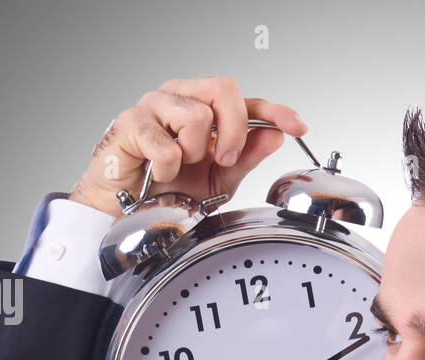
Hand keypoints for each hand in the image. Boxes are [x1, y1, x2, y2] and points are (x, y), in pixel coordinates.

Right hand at [68, 76, 307, 216]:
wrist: (128, 207)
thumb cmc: (168, 187)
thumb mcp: (219, 178)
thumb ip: (246, 156)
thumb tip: (276, 135)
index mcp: (205, 106)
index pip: (246, 99)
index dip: (275, 110)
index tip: (296, 126)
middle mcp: (181, 96)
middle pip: (224, 88)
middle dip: (233, 130)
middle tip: (222, 158)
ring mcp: (154, 105)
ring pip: (196, 113)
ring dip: (194, 152)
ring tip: (179, 166)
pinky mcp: (130, 122)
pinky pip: (166, 145)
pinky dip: (167, 168)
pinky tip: (157, 172)